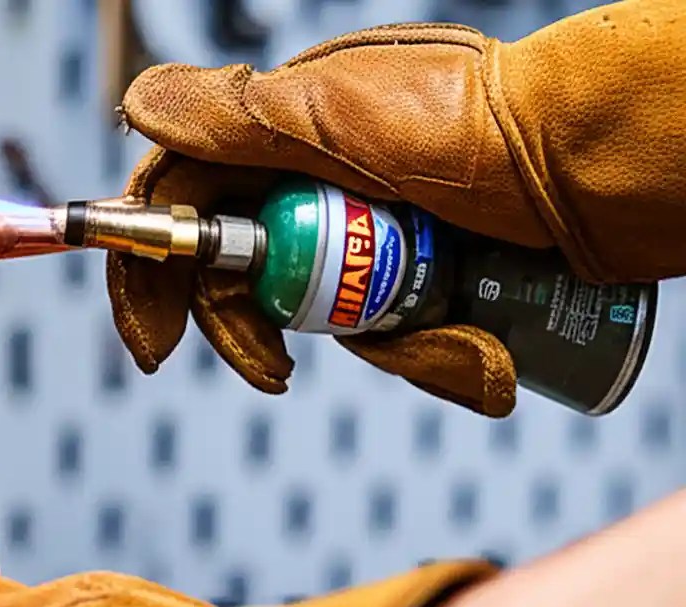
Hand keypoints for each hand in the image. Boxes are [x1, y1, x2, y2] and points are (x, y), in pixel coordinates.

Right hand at [107, 0, 685, 416]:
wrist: (602, 170)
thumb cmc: (476, 126)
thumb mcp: (336, 114)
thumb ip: (232, 115)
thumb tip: (133, 106)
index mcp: (277, 135)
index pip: (183, 204)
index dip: (152, 273)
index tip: (153, 345)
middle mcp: (314, 182)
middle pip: (243, 274)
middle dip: (261, 329)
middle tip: (280, 371)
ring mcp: (371, 228)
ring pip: (323, 314)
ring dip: (378, 345)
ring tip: (450, 344)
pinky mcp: (424, 270)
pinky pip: (391, 328)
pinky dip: (427, 351)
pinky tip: (476, 349)